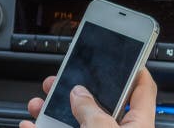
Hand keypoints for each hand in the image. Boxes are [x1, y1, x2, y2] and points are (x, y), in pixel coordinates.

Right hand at [19, 68, 156, 127]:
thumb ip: (92, 111)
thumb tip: (79, 93)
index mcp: (138, 125)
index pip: (142, 90)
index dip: (135, 68)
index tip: (123, 52)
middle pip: (100, 104)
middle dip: (77, 89)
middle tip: (61, 78)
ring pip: (76, 123)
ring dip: (54, 111)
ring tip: (39, 104)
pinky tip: (31, 127)